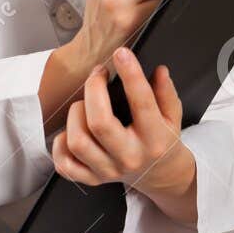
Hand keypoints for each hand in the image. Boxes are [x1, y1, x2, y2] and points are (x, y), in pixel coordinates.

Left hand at [51, 46, 197, 222]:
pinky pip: (65, 163)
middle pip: (100, 123)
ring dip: (76, 114)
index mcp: (154, 140)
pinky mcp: (92, 178)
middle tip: (97, 74)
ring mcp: (108, 170)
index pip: (142, 104)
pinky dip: (60, 143)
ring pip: (77, 141)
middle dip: (93, 90)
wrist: (159, 175)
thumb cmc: (162, 140)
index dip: (131, 75)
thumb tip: (159, 71)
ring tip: (84, 104)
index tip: (121, 54)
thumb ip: (166, 93)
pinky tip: (71, 130)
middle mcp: (130, 157)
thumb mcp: (172, 116)